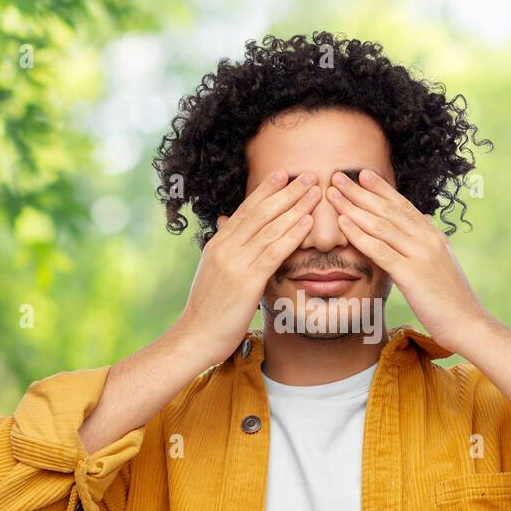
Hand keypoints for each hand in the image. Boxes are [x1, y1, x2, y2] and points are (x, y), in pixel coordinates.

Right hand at [172, 170, 318, 364]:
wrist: (195, 337)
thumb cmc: (208, 311)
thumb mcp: (214, 273)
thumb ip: (226, 252)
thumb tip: (229, 230)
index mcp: (217, 244)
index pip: (245, 210)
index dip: (266, 190)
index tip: (283, 174)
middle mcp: (224, 248)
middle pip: (260, 212)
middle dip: (286, 191)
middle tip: (307, 175)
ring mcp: (234, 263)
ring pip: (269, 227)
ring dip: (295, 207)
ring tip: (315, 192)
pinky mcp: (246, 281)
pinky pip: (273, 252)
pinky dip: (292, 234)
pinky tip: (307, 222)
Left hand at [327, 168, 490, 354]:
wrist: (469, 324)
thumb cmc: (453, 299)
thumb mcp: (442, 263)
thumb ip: (430, 241)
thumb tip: (424, 220)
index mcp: (434, 236)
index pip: (403, 206)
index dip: (381, 189)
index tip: (363, 174)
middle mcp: (428, 239)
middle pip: (388, 210)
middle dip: (361, 192)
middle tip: (338, 176)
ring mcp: (420, 255)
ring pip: (381, 225)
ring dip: (353, 207)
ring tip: (333, 194)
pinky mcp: (412, 275)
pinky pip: (380, 250)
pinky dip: (359, 235)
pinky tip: (342, 223)